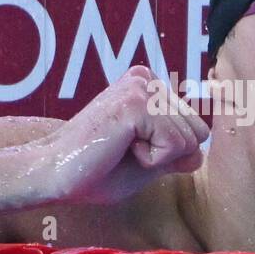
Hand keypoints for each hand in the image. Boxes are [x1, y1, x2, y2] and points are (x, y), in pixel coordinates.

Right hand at [36, 65, 209, 205]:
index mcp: (148, 86)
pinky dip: (151, 160)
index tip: (130, 150)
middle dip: (168, 155)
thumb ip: (175, 153)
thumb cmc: (94, 171)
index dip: (170, 155)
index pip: (196, 129)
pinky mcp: (136, 102)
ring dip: (157, 158)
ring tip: (119, 149)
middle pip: (198, 132)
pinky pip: (175, 145)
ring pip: (189, 140)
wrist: (53, 175)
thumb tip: (201, 152)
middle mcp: (146, 79)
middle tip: (124, 151)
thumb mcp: (148, 162)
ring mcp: (141, 87)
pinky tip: (119, 148)